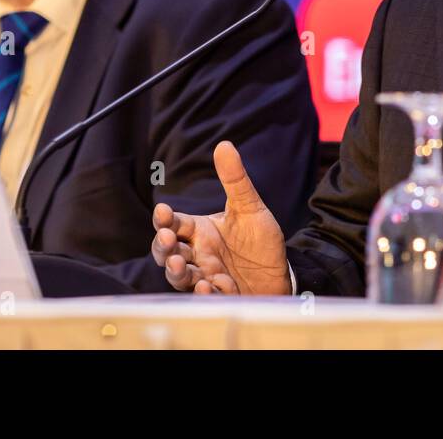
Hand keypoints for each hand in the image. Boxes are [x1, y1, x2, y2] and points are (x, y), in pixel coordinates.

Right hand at [150, 141, 290, 295]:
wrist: (280, 275)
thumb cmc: (260, 242)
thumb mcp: (250, 208)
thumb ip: (235, 180)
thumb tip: (224, 145)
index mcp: (199, 232)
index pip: (174, 223)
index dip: (165, 218)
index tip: (163, 211)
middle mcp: (197, 255)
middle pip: (167, 251)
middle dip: (162, 246)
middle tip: (167, 239)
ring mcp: (204, 277)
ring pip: (179, 276)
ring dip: (176, 271)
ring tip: (179, 264)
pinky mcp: (218, 297)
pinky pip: (205, 297)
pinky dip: (204, 293)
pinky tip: (208, 286)